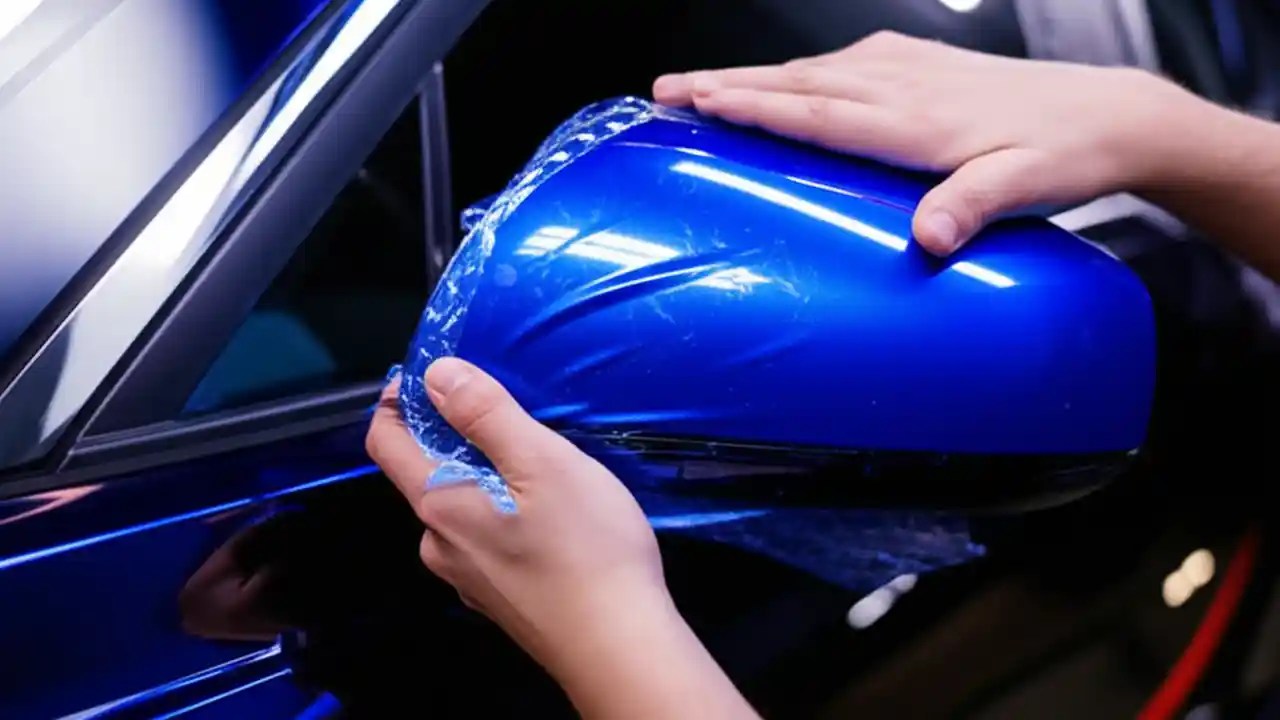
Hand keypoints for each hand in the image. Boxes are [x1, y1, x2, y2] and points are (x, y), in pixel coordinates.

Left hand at [366, 357, 757, 717]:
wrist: (620, 648)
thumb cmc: (585, 548)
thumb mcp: (542, 462)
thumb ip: (485, 415)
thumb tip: (435, 374)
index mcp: (439, 504)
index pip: (384, 440)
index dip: (398, 399)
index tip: (436, 374)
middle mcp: (439, 544)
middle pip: (424, 474)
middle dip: (454, 438)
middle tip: (510, 416)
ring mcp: (467, 578)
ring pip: (459, 509)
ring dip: (484, 478)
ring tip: (538, 466)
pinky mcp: (497, 599)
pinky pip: (484, 540)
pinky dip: (502, 515)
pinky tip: (547, 518)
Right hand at [653, 31, 1205, 254]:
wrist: (1108, 114)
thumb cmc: (1063, 154)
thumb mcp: (1025, 186)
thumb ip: (972, 205)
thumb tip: (927, 237)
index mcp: (914, 119)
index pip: (817, 111)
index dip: (754, 107)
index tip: (699, 102)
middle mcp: (901, 84)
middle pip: (796, 82)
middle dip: (725, 85)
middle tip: (665, 90)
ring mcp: (907, 69)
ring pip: (809, 71)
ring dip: (750, 78)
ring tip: (697, 87)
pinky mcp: (918, 66)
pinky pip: (838, 66)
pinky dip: (794, 73)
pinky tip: (780, 79)